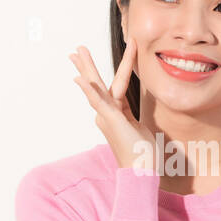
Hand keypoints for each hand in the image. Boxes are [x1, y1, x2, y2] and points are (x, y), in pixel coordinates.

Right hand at [69, 41, 156, 171]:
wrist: (141, 171)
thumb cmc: (143, 153)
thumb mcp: (138, 126)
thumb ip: (131, 115)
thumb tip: (132, 111)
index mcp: (115, 114)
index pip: (114, 87)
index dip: (113, 71)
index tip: (108, 61)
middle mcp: (107, 114)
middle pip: (97, 84)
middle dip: (87, 66)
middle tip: (77, 49)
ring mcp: (107, 116)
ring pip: (96, 88)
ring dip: (87, 69)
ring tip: (78, 53)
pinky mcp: (111, 119)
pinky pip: (99, 102)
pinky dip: (89, 90)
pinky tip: (80, 79)